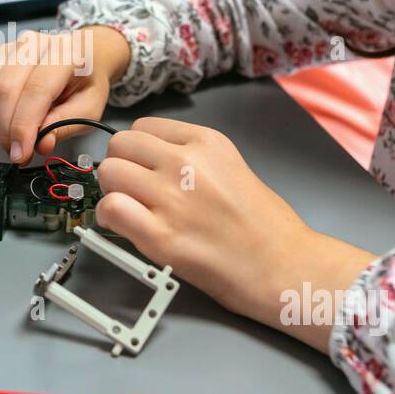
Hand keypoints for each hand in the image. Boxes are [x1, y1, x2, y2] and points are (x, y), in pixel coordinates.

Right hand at [0, 26, 130, 162]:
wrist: (82, 54)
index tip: (20, 154)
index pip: (35, 90)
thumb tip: (41, 144)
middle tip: (17, 152)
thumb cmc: (86, 80)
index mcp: (65, 53)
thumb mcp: (89, 108)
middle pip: (3, 90)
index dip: (23, 127)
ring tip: (11, 135)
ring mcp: (9, 48)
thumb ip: (66, 126)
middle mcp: (33, 44)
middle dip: (5, 130)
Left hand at [93, 118, 375, 338]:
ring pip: (109, 172)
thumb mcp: (233, 166)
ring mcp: (170, 197)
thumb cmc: (266, 226)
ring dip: (112, 191)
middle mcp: (185, 162)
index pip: (143, 127)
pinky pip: (110, 208)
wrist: (285, 266)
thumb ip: (192, 158)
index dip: (138, 150)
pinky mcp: (160, 235)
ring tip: (131, 210)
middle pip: (120, 145)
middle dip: (121, 166)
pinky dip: (109, 218)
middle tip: (133, 191)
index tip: (143, 168)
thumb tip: (151, 163)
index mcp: (206, 141)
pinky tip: (124, 229)